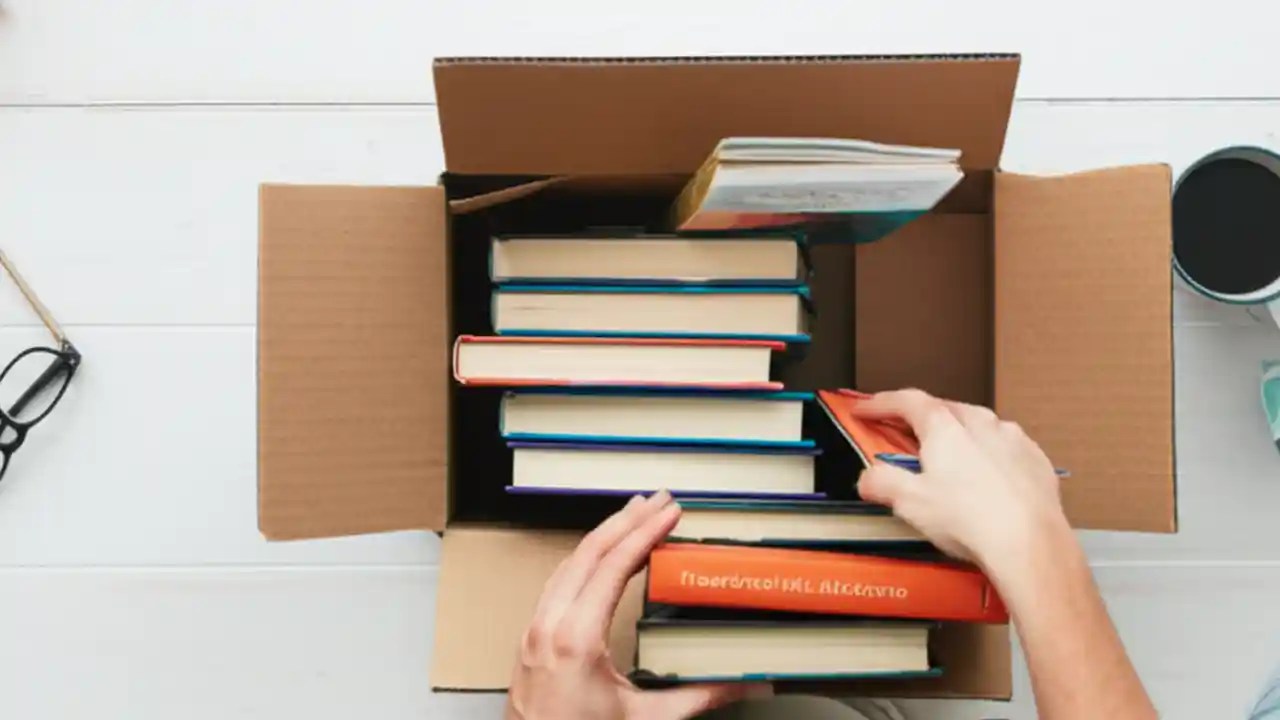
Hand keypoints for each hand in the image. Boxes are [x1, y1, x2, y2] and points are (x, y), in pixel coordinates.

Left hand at [506, 490, 764, 719]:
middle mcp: (548, 627)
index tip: (669, 512)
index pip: (613, 567)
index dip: (644, 533)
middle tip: (658, 500)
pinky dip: (582, 560)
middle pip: (587, 553)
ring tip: (632, 515)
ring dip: (601, 536)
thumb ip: (698, 697)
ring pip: (567, 564)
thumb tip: (742, 683)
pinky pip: (555, 584)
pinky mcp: (529, 640)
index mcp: (576, 640)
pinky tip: (598, 557)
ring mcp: (534, 631)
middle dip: (625, 520)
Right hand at [850, 388, 1068, 568]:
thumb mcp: (909, 503)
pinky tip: (988, 478)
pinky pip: (1006, 447)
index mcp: (944, 428)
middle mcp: (980, 424)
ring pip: (979, 425)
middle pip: (943, 409)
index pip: (906, 401)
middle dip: (921, 418)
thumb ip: (882, 483)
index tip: (866, 409)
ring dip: (960, 434)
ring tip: (951, 458)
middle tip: (906, 434)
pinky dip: (991, 455)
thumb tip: (868, 478)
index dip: (880, 404)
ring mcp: (1012, 440)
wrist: (1030, 542)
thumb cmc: (971, 519)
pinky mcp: (1035, 461)